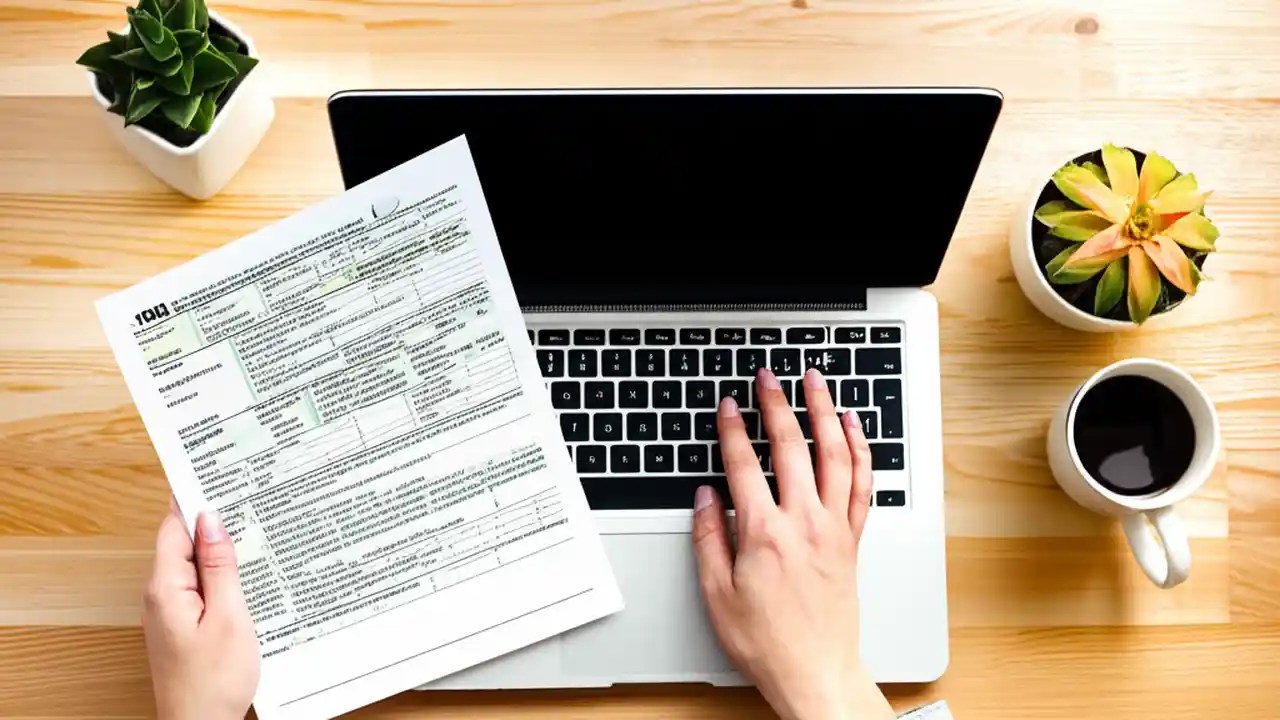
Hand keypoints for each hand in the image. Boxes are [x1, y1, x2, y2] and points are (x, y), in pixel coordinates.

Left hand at [143, 501, 259, 719]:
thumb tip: (212, 520)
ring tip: (255, 528)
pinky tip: (247, 572)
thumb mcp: (228, 617)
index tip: (216, 472)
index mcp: (166, 588)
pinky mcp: (183, 625)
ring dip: (221, 548)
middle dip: (213, 519)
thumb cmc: (214, 682)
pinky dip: (222, 573)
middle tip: (248, 494)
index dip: (195, 498)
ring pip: (194, 564)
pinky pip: (200, 585)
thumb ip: (220, 567)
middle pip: (184, 541)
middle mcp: (160, 596)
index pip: (174, 526)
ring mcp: (170, 611)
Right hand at [693, 368, 892, 719]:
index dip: (732, 428)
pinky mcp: (852, 540)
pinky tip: (853, 428)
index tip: (727, 405)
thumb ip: (709, 538)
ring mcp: (834, 528)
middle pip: (792, 447)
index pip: (744, 464)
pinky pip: (862, 484)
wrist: (815, 672)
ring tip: (815, 382)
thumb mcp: (717, 593)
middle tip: (768, 378)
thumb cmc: (767, 641)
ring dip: (825, 412)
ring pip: (835, 455)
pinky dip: (860, 450)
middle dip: (777, 404)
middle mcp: (804, 524)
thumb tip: (705, 497)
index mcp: (764, 534)